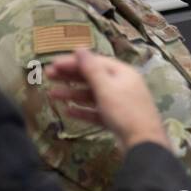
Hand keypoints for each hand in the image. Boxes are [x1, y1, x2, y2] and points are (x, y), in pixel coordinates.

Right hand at [45, 48, 168, 148]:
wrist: (143, 143)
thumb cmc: (125, 111)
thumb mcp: (106, 87)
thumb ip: (91, 68)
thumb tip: (79, 48)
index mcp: (122, 73)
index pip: (95, 61)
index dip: (73, 61)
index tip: (53, 63)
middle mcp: (122, 85)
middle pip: (93, 77)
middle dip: (70, 76)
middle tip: (47, 76)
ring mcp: (120, 103)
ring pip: (93, 95)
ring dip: (73, 93)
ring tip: (52, 94)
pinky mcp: (117, 120)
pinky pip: (97, 112)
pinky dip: (83, 111)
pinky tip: (68, 111)